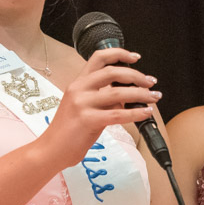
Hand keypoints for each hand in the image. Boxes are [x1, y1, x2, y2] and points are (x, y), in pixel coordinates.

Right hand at [41, 47, 158, 169]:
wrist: (50, 150)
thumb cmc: (67, 132)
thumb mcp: (83, 108)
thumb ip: (103, 100)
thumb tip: (126, 98)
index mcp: (78, 83)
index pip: (99, 58)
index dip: (119, 53)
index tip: (136, 57)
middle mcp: (79, 89)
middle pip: (113, 72)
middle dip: (137, 76)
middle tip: (151, 82)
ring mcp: (82, 104)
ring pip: (118, 93)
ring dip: (141, 94)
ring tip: (153, 98)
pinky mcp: (87, 120)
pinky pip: (117, 114)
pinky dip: (136, 113)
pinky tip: (145, 113)